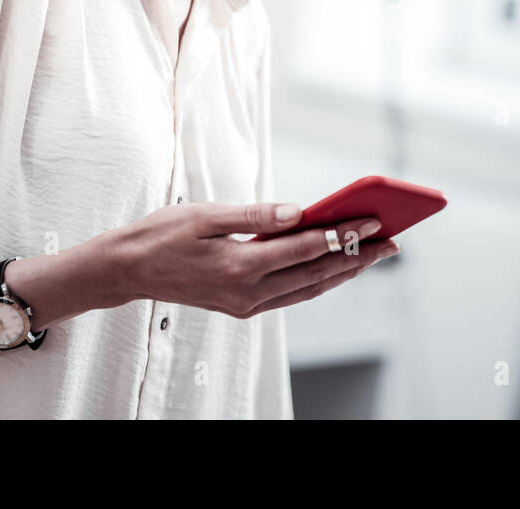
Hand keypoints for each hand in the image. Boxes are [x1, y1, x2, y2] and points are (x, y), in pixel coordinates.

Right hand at [90, 202, 399, 317]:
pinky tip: (334, 265)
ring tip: (373, 254)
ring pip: (308, 289)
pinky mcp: (241, 307)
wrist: (127, 270)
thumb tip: (298, 211)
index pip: (306, 249)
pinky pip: (291, 294)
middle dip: (357, 258)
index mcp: (239, 267)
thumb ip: (254, 214)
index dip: (344, 234)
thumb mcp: (206, 214)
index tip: (373, 220)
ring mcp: (245, 305)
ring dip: (344, 272)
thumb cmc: (162, 234)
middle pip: (316, 274)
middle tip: (392, 242)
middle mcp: (247, 293)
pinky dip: (318, 279)